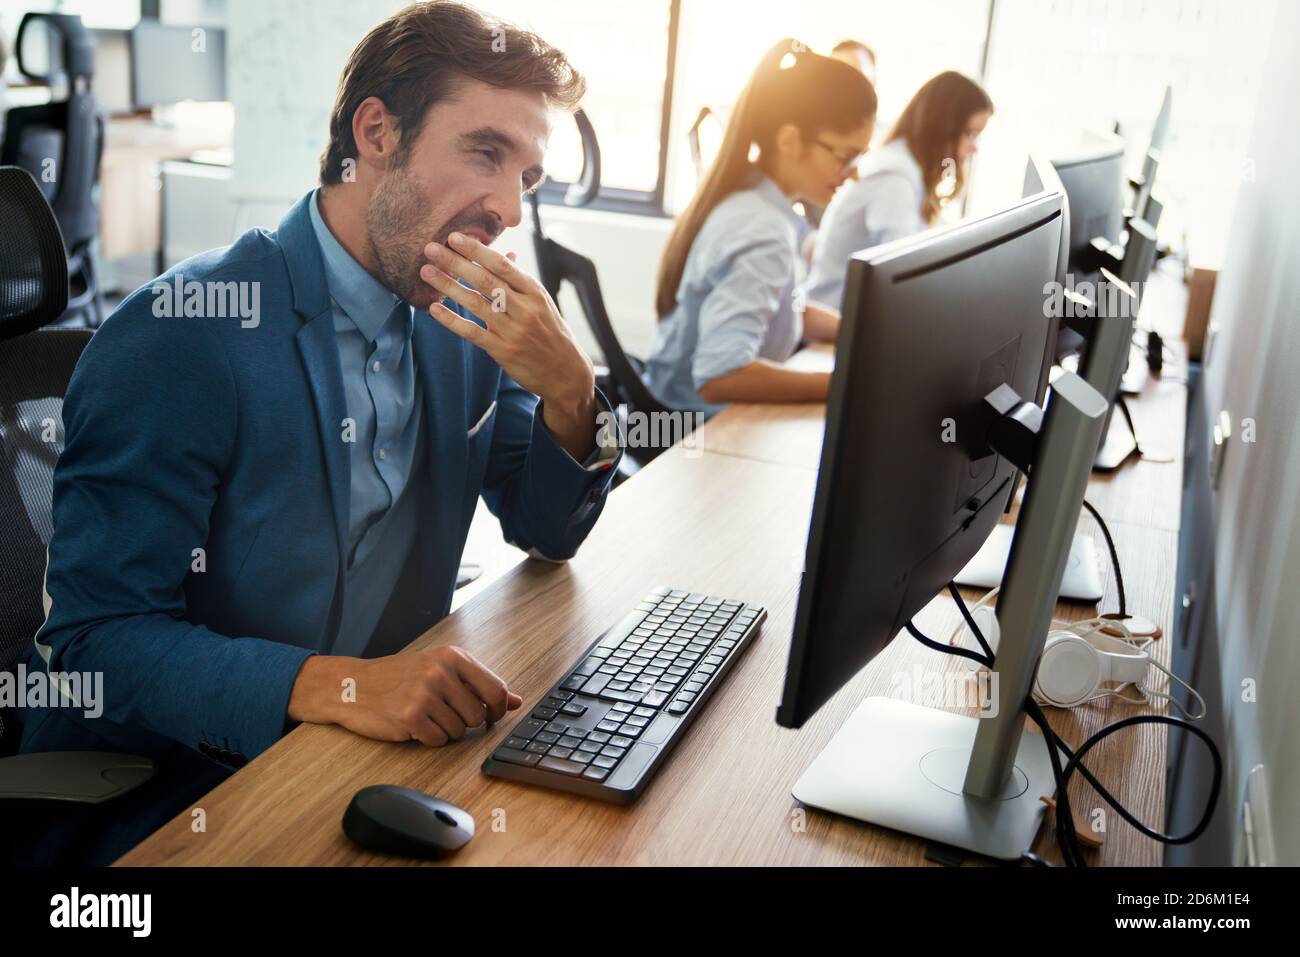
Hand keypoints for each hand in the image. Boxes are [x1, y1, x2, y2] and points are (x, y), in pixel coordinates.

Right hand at [288, 646, 522, 745]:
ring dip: (444, 730)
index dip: (498, 709)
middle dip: (465, 722)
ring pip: (459, 731)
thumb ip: (479, 684)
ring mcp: (425, 695)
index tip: (491, 716)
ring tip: (425, 715)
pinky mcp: (410, 717)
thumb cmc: (399, 677)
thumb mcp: (440, 669)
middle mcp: (440, 672)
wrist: (351, 685)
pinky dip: (428, 738)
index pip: (496, 689)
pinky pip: (438, 741)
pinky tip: (413, 724)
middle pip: (478, 716)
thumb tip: (516, 701)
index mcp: (452, 656)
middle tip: (444, 713)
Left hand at [420, 232, 596, 459]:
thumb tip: (506, 253)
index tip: (454, 237)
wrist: (566, 373)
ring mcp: (514, 331)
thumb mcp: (541, 303)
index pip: (502, 265)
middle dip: (456, 262)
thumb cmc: (550, 333)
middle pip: (485, 280)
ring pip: (475, 303)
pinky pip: (473, 332)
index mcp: (534, 292)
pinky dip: (452, 321)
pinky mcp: (504, 351)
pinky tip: (433, 309)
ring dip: (448, 286)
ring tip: (426, 272)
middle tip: (431, 248)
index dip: (477, 250)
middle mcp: (525, 309)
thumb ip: (519, 282)